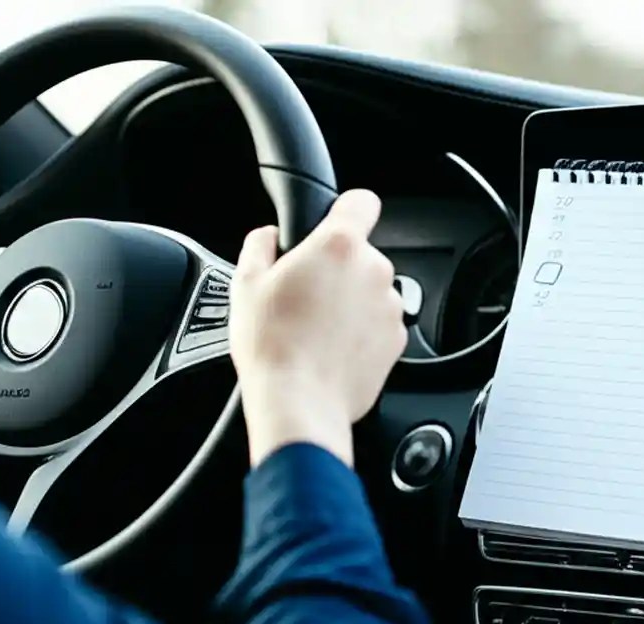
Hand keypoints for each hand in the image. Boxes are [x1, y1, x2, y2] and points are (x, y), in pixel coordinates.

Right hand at [229, 190, 404, 466]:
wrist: (300, 402)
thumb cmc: (273, 346)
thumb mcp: (246, 284)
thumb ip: (260, 245)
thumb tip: (268, 237)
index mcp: (338, 245)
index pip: (361, 201)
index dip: (346, 210)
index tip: (334, 223)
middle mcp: (373, 270)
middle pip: (361, 254)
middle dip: (338, 269)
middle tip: (306, 295)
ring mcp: (389, 306)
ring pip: (371, 290)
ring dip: (351, 302)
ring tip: (317, 328)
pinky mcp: (397, 339)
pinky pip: (379, 323)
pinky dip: (362, 331)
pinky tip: (333, 347)